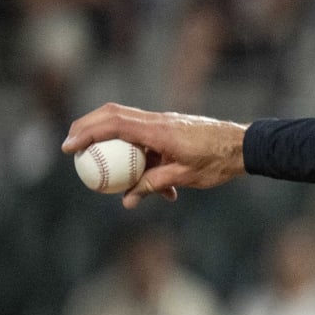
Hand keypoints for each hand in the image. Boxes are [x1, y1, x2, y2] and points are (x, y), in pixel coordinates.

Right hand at [62, 103, 248, 207]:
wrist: (245, 146)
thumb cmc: (218, 161)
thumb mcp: (184, 177)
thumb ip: (154, 185)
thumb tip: (128, 200)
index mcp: (159, 130)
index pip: (114, 125)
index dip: (86, 133)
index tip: (69, 147)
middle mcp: (158, 121)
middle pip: (112, 114)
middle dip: (87, 126)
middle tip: (71, 145)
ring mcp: (164, 122)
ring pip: (126, 124)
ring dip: (109, 140)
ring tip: (97, 163)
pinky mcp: (170, 129)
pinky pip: (144, 138)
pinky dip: (137, 155)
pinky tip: (145, 184)